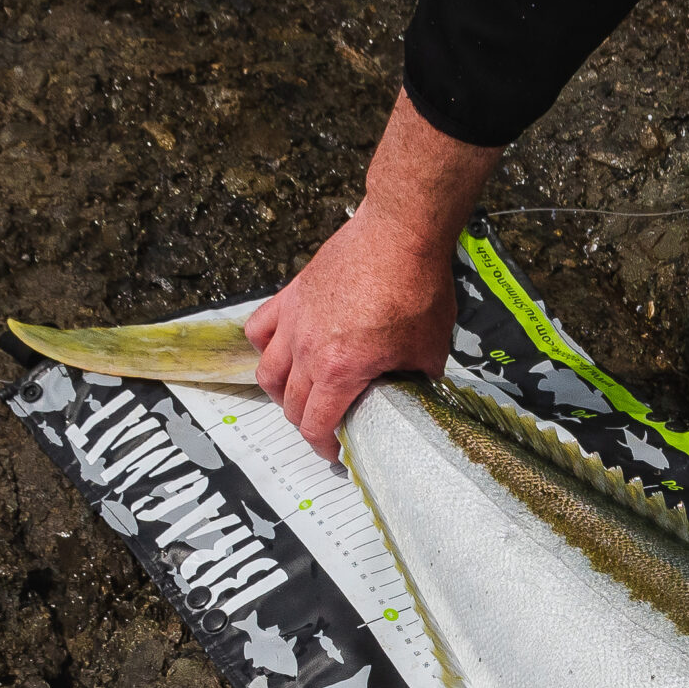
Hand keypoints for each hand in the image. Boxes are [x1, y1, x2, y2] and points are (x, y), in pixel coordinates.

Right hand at [245, 91, 501, 457]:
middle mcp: (307, 349)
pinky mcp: (291, 295)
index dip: (324, 447)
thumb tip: (416, 401)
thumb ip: (416, 383)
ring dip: (280, 393)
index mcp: (341, 369)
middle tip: (327, 428)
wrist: (401, 233)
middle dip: (307, 424)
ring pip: (266, 371)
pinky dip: (264, 347)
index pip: (316, 424)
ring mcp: (294, 321)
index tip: (337, 454)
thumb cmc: (418, 289)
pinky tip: (282, 352)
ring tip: (300, 397)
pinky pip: (259, 329)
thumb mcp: (430, 351)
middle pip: (289, 403)